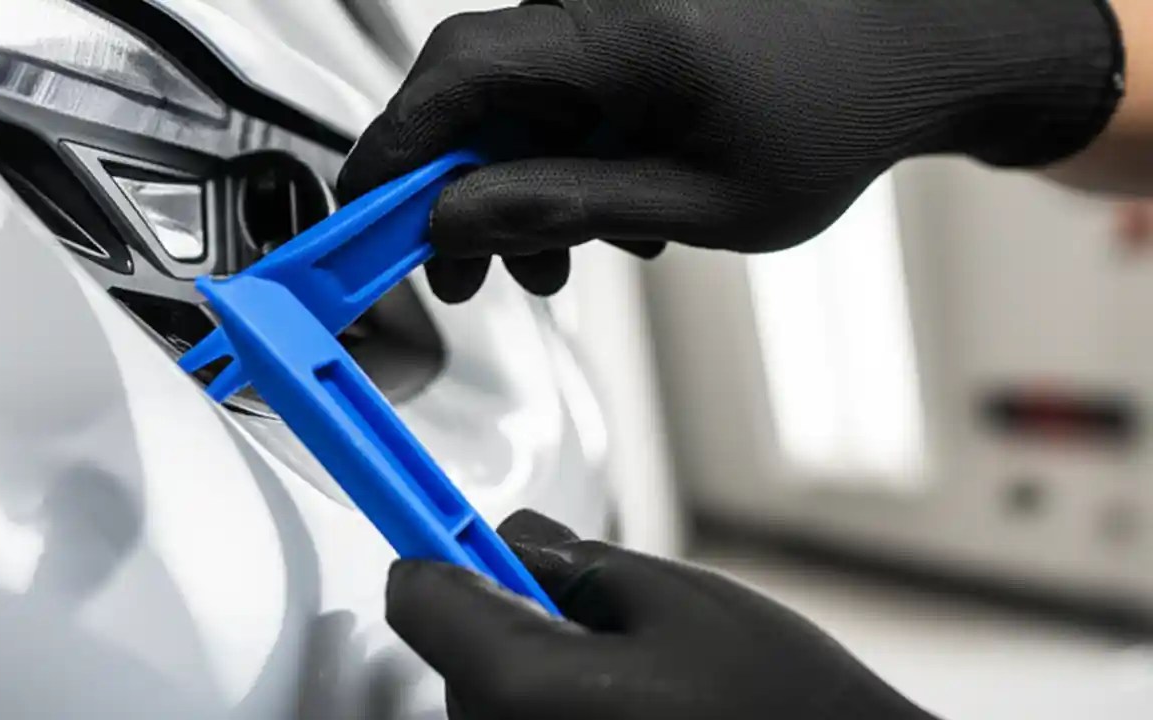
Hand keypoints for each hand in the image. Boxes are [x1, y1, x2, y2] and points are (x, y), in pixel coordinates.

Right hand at [339, 0, 1121, 301]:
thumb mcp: (692, 201)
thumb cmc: (830, 120)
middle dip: (461, 194)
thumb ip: (560, 208)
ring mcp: (612, 9)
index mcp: (613, 34)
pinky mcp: (627, 25)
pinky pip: (559, 89)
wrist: (911, 52)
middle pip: (472, 94)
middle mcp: (598, 2)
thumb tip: (452, 221)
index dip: (391, 151)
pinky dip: (563, 153)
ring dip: (519, 184)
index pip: (450, 78)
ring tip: (566, 255)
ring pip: (516, 102)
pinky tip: (609, 205)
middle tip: (472, 274)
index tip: (367, 217)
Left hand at [386, 510, 939, 719]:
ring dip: (542, 664)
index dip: (437, 542)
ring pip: (493, 696)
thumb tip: (512, 538)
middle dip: (513, 612)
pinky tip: (637, 712)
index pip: (416, 595)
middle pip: (455, 651)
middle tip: (609, 613)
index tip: (440, 512)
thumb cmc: (783, 707)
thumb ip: (574, 559)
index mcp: (518, 688)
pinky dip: (560, 707)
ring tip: (647, 677)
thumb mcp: (678, 598)